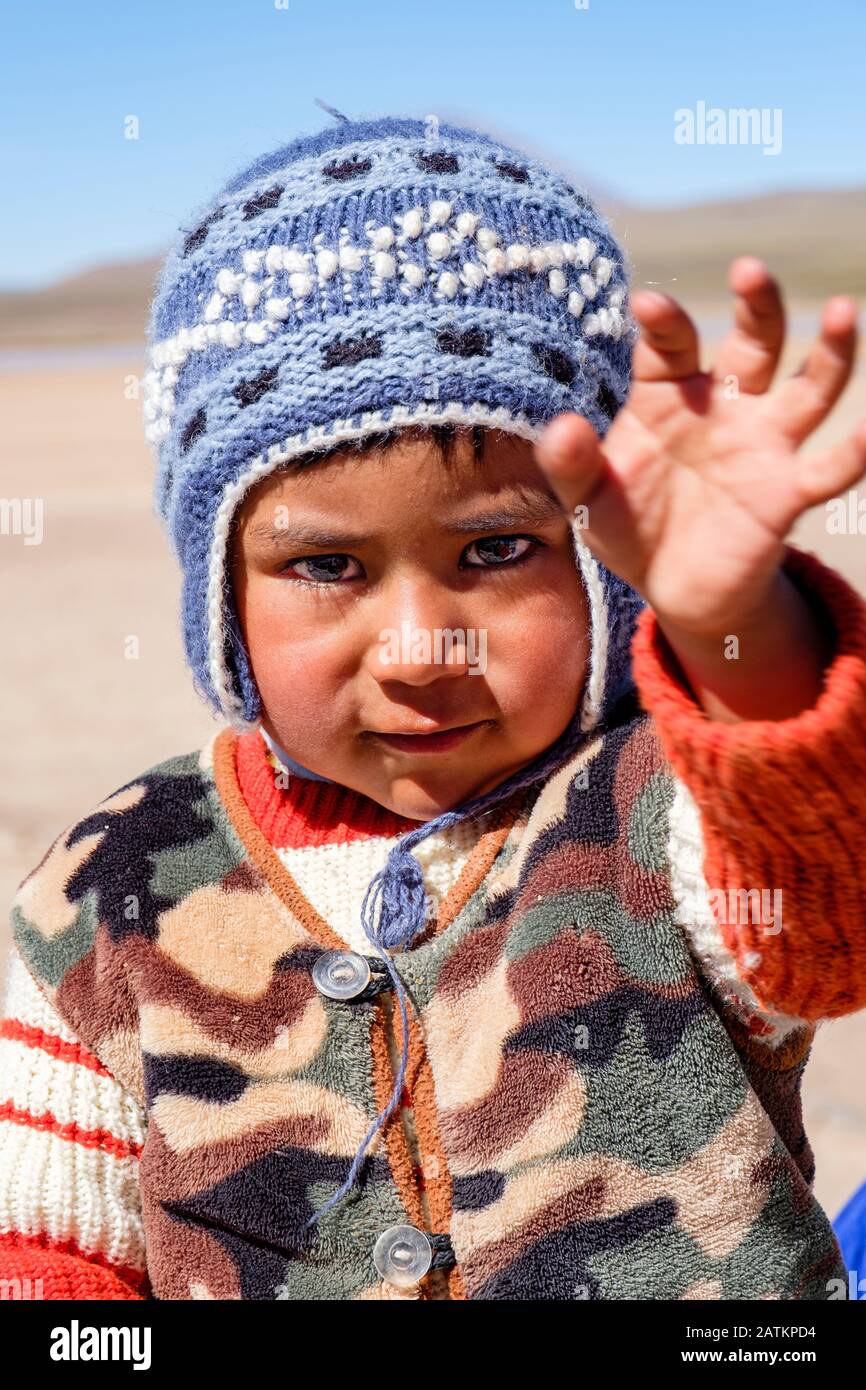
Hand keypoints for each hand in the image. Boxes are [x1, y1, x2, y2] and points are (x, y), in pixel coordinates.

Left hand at [534, 257, 864, 639]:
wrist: (673, 590)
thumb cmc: (628, 528)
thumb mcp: (586, 501)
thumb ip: (572, 465)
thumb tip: (560, 427)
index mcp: (669, 396)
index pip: (670, 345)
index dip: (662, 323)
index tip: (647, 305)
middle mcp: (725, 406)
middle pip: (751, 342)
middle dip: (757, 305)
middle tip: (750, 271)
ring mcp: (763, 444)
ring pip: (807, 387)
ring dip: (830, 351)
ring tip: (844, 311)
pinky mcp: (788, 492)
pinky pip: (830, 468)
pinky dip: (856, 451)